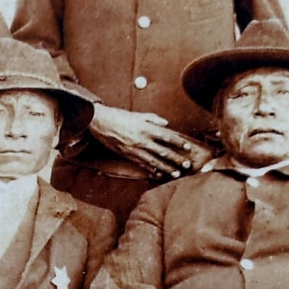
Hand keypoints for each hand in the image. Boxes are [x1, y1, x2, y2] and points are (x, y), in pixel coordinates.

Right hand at [88, 105, 211, 178]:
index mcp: (146, 128)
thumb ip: (154, 119)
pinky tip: (158, 174)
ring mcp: (135, 150)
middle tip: (187, 165)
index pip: (167, 136)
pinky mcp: (128, 155)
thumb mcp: (138, 114)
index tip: (188, 147)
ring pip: (154, 161)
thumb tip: (166, 124)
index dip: (178, 142)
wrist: (100, 123)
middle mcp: (142, 140)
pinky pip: (142, 165)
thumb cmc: (119, 116)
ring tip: (176, 174)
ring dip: (166, 168)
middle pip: (163, 152)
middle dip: (176, 159)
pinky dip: (151, 170)